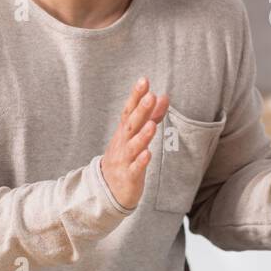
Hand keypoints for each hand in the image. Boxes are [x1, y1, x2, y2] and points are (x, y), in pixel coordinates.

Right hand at [100, 77, 169, 211]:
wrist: (107, 189)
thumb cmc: (125, 157)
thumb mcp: (136, 134)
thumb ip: (151, 115)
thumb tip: (163, 96)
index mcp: (124, 131)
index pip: (129, 110)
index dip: (136, 96)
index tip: (144, 80)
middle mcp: (123, 143)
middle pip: (131, 125)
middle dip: (140, 110)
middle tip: (150, 96)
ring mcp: (124, 160)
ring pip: (134, 146)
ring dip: (143, 135)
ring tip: (152, 124)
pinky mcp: (129, 176)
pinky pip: (135, 168)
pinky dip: (141, 161)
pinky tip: (148, 154)